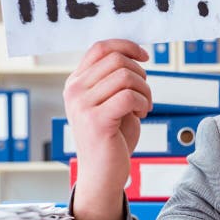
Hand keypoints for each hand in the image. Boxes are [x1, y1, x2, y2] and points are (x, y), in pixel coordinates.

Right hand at [63, 39, 151, 195]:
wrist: (103, 172)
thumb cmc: (111, 138)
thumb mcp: (111, 101)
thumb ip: (115, 79)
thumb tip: (134, 55)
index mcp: (76, 82)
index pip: (100, 48)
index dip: (126, 46)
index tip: (144, 56)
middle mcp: (75, 90)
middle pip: (117, 60)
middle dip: (141, 75)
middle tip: (144, 95)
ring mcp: (82, 105)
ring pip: (126, 77)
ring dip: (145, 91)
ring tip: (143, 107)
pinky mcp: (96, 120)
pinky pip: (129, 96)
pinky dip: (143, 103)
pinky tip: (141, 115)